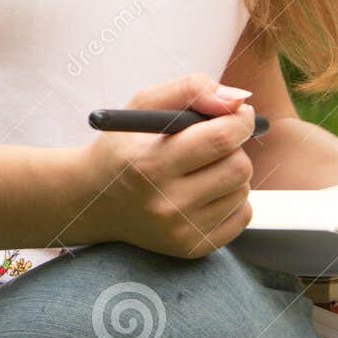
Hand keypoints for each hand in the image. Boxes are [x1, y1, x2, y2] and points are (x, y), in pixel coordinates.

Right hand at [79, 72, 258, 258]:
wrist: (94, 200)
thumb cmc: (123, 146)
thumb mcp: (144, 105)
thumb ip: (190, 89)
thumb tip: (238, 99)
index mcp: (149, 164)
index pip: (219, 140)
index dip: (239, 120)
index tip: (239, 113)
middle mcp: (165, 204)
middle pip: (238, 168)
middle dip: (235, 147)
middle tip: (216, 141)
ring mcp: (180, 231)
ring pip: (242, 191)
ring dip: (232, 172)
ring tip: (202, 168)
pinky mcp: (192, 248)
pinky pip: (241, 216)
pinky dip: (232, 198)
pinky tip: (205, 191)